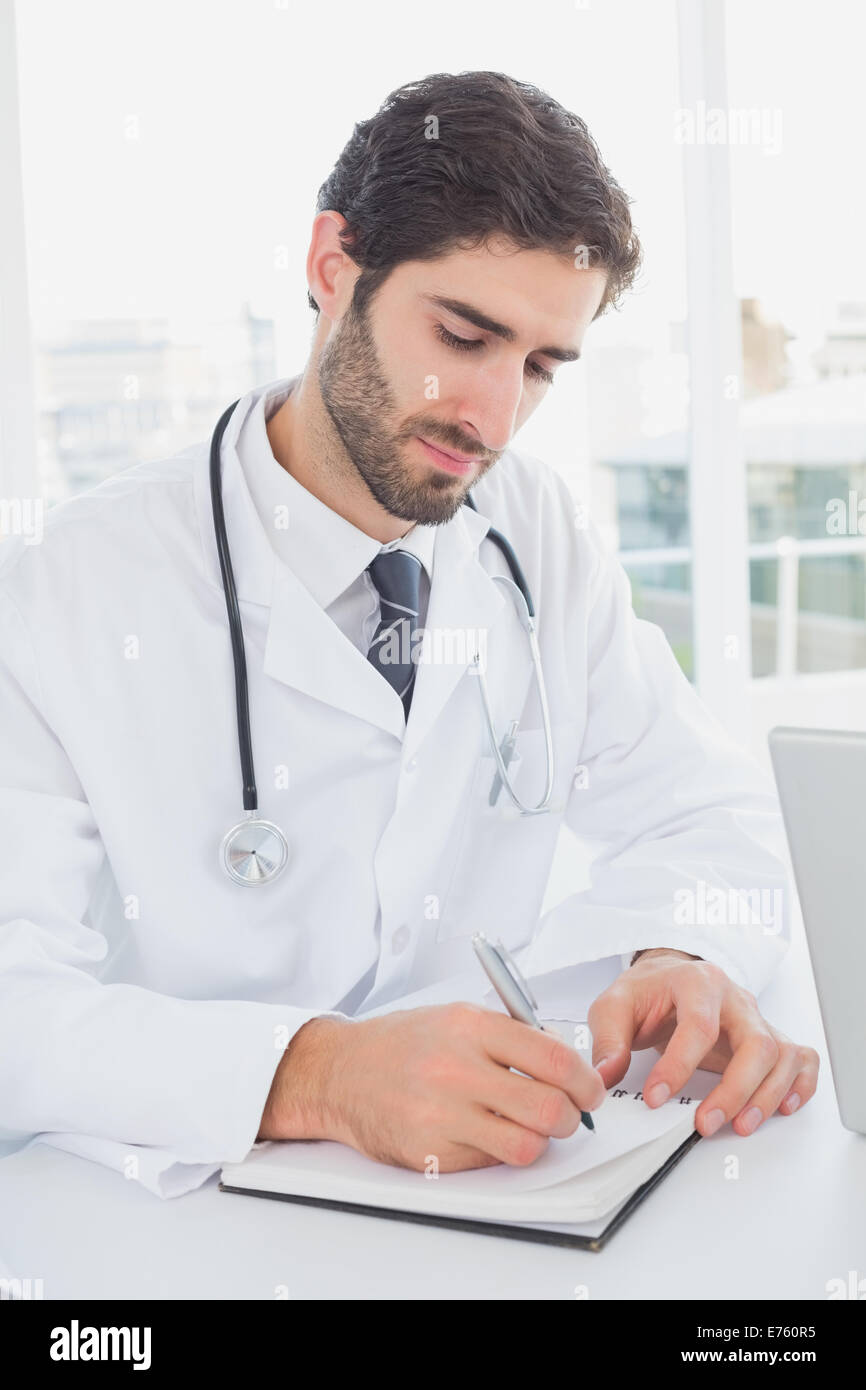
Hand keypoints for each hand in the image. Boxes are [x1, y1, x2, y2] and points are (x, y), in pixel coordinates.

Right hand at [258, 1003, 605, 1171]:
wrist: (339, 1072)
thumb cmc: (401, 1043)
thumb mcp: (456, 1017)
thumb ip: (511, 1034)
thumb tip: (566, 1058)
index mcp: (469, 1026)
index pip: (553, 1057)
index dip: (585, 1079)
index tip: (590, 1088)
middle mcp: (455, 1068)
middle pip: (549, 1108)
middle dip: (572, 1117)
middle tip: (569, 1114)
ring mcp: (441, 1114)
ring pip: (526, 1145)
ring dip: (540, 1141)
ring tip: (530, 1128)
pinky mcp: (429, 1152)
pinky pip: (490, 1162)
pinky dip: (499, 1152)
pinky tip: (486, 1133)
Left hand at [587, 948, 818, 1137]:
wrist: (667, 977)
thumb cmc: (646, 992)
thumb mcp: (614, 1005)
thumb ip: (608, 1040)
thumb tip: (605, 1076)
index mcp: (698, 982)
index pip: (699, 1025)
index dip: (679, 1066)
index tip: (655, 1097)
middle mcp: (735, 999)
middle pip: (756, 1043)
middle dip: (734, 1091)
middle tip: (704, 1124)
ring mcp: (756, 1018)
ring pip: (781, 1055)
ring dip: (766, 1096)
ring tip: (740, 1126)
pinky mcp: (768, 1037)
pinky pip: (801, 1057)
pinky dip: (800, 1084)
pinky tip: (782, 1107)